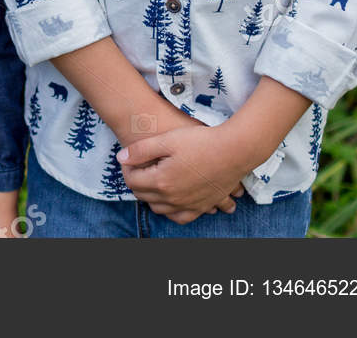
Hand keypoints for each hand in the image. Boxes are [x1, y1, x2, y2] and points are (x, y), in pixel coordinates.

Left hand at [119, 124, 252, 223]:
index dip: (127, 168)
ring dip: (151, 197)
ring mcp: (188, 205)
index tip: (130, 158)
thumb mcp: (167, 140)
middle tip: (139, 167)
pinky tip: (171, 200)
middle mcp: (173, 198)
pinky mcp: (202, 206)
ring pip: (160, 209)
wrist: (234, 150)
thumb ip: (141, 150)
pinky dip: (171, 211)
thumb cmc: (201, 141)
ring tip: (153, 180)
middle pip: (143, 196)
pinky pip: (181, 217)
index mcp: (161, 181)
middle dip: (136, 181)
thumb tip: (121, 158)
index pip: (132, 181)